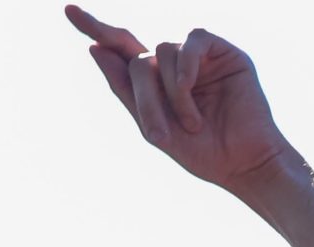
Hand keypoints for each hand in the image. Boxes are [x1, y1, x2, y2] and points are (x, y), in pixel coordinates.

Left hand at [67, 7, 292, 191]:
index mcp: (156, 82)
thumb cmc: (205, 154)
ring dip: (171, 92)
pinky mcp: (223, 52)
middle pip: (137, 59)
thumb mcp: (155, 129)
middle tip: (159, 133)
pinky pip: (191, 42)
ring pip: (161, 52)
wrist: (245, 165)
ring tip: (193, 124)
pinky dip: (185, 68)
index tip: (68, 11)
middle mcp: (175, 64)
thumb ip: (126, 91)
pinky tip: (191, 91)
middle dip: (142, 96)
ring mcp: (200, 56)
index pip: (121, 48)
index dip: (95, 27)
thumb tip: (96, 50)